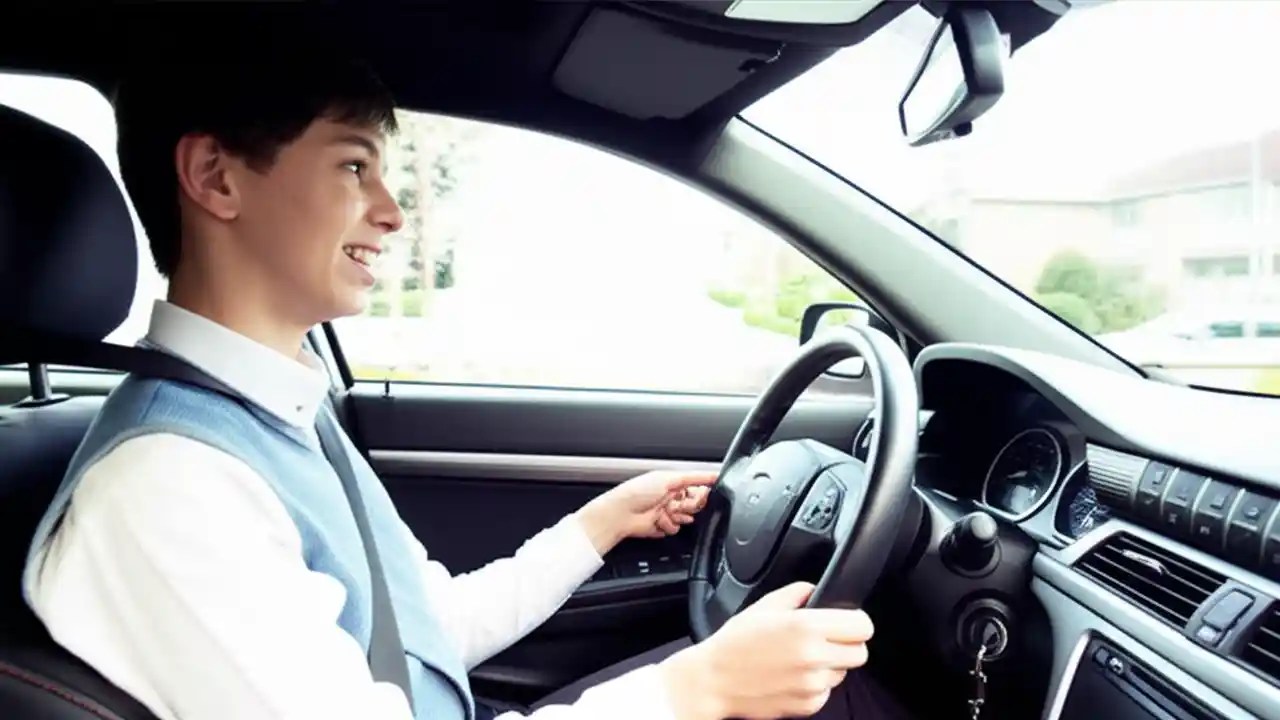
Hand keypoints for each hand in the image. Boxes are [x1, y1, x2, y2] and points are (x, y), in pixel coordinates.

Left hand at [575, 470, 715, 554]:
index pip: (697, 488)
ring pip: (686, 518)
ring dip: (678, 516)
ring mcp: (666, 513)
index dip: (701, 493)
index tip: (703, 495)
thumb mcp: (669, 478)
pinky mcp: (662, 527)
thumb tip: (714, 474)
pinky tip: (659, 520)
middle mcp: (670, 497)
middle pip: (694, 505)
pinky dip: (669, 525)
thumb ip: (694, 477)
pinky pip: (675, 529)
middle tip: (678, 504)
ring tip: (665, 512)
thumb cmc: (638, 491)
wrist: (621, 513)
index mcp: (673, 483)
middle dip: (689, 506)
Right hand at [659, 582, 873, 719]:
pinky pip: (827, 692)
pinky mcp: (808, 706)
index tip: (847, 621)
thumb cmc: (734, 645)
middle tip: (827, 639)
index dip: (856, 621)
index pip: (862, 626)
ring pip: (844, 672)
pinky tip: (793, 675)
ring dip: (831, 665)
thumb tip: (816, 590)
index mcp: (805, 627)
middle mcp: (813, 657)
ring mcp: (812, 685)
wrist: (714, 682)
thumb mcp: (763, 606)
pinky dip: (816, 684)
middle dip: (848, 644)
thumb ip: (797, 593)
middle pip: (861, 652)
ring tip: (802, 658)